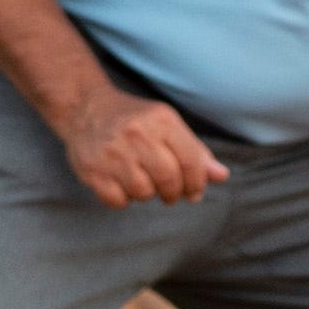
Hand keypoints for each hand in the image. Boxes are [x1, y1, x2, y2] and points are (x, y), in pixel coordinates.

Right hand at [60, 87, 226, 208]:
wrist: (86, 108)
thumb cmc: (136, 121)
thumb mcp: (169, 126)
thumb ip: (196, 151)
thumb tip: (222, 176)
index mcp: (161, 121)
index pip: (190, 161)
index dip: (197, 183)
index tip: (194, 191)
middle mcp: (136, 135)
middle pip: (168, 179)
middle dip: (175, 193)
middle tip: (170, 193)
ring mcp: (111, 153)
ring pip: (143, 192)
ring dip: (148, 194)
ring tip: (143, 182)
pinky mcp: (92, 170)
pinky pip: (118, 200)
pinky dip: (124, 200)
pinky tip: (122, 185)